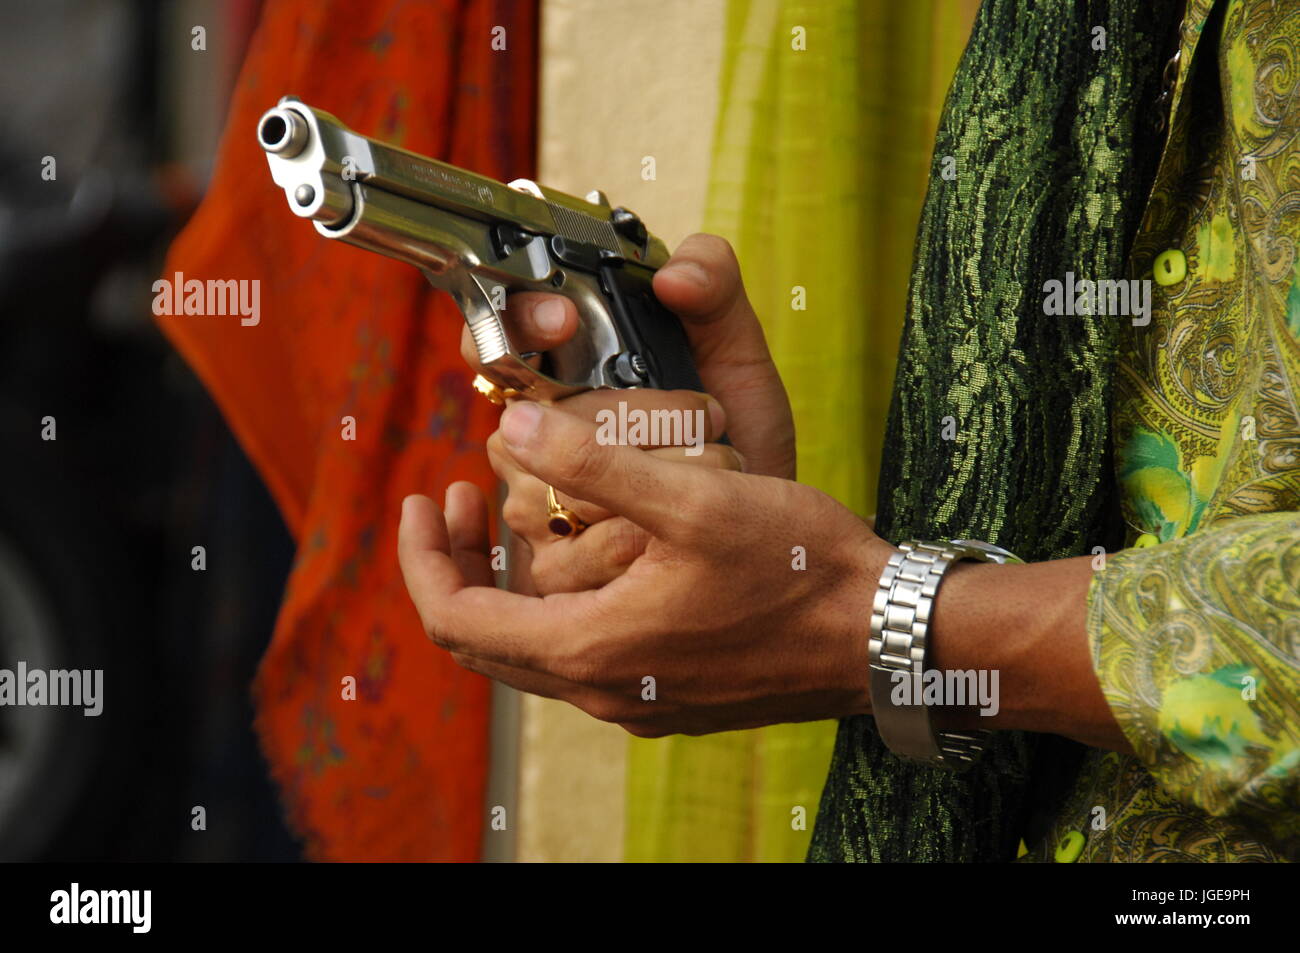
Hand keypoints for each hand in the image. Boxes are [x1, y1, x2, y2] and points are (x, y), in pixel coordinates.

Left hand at [399, 402, 889, 735]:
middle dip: (456, 565)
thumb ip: (594, 463)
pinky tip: (588, 555)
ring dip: (507, 585)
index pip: (455, 617)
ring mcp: (638, 700)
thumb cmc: (801, 568)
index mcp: (591, 647)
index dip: (420, 556)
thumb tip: (511, 431)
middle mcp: (603, 691)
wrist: (885, 637)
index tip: (420, 498)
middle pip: (485, 642)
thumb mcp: (694, 499)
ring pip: (533, 651)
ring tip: (513, 516)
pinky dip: (557, 606)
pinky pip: (582, 657)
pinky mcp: (672, 695)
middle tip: (459, 498)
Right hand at [461, 233, 794, 593]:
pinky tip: (677, 526)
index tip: (565, 319)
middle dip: (628, 419)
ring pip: (555, 491)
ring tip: (707, 469)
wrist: (768, 535)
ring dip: (647, 481)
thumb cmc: (740, 439)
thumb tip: (674, 276)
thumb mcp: (736, 354)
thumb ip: (715, 287)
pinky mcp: (548, 570)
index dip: (521, 322)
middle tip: (699, 416)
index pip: (498, 335)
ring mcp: (532, 505)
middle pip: (537, 421)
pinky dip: (636, 540)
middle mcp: (531, 439)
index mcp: (561, 375)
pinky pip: (568, 557)